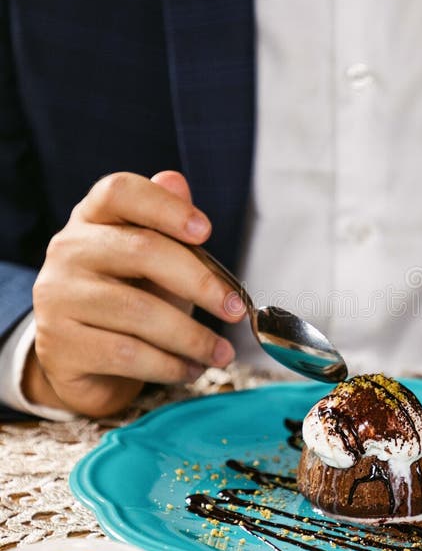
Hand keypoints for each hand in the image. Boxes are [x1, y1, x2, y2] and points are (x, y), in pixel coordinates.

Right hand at [24, 170, 245, 416]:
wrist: (84, 363)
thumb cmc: (130, 300)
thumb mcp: (156, 264)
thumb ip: (169, 228)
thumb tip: (178, 181)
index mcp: (93, 218)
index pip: (121, 192)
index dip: (166, 207)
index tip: (206, 232)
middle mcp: (68, 250)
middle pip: (141, 250)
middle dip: (200, 282)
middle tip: (235, 310)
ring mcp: (58, 298)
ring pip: (139, 312)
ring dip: (192, 337)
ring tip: (221, 354)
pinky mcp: (60, 346)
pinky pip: (128, 354)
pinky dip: (170, 365)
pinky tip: (191, 370)